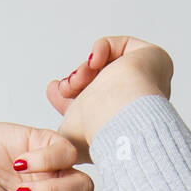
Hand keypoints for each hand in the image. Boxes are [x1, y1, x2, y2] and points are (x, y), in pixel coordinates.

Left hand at [46, 35, 174, 164]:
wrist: (117, 119)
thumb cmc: (96, 134)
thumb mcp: (68, 138)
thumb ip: (59, 136)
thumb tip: (39, 146)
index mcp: (118, 120)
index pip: (93, 100)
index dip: (71, 92)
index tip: (54, 89)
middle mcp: (133, 101)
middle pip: (99, 81)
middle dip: (75, 81)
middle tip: (64, 88)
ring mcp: (145, 79)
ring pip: (107, 64)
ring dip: (84, 69)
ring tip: (77, 81)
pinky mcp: (152, 57)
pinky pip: (120, 44)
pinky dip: (100, 50)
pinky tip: (94, 64)